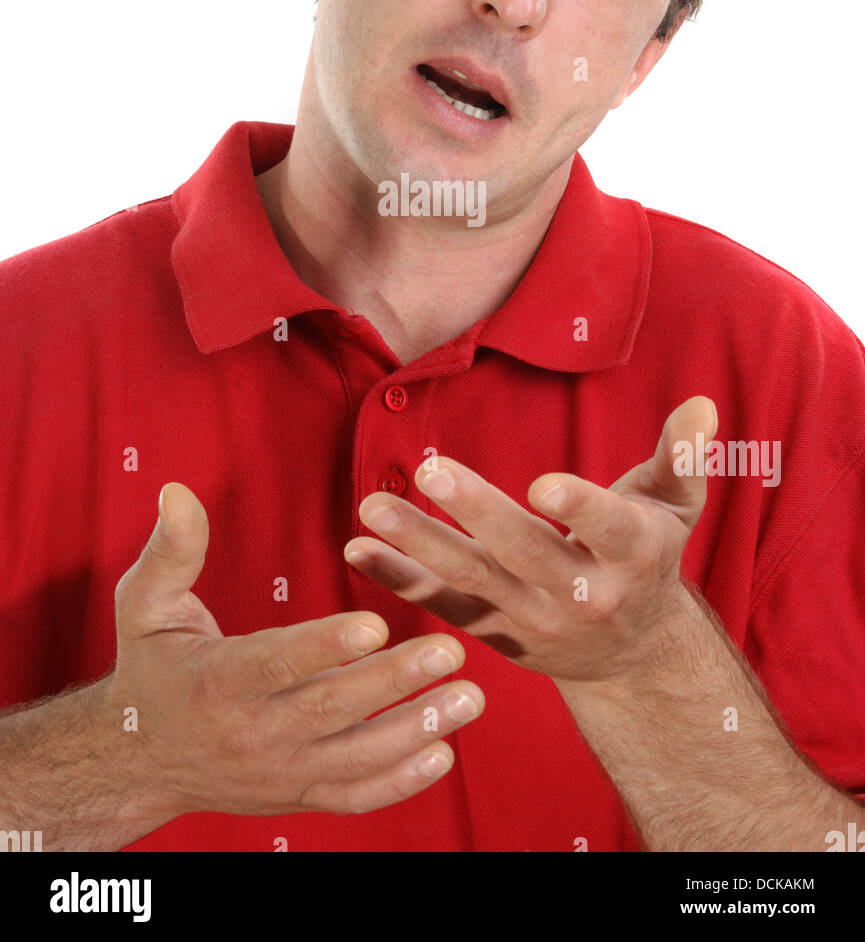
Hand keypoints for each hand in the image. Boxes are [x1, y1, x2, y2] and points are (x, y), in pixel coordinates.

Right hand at [107, 483, 483, 823]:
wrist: (137, 761)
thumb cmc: (150, 669)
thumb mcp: (143, 605)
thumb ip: (171, 551)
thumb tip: (178, 493)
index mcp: (218, 681)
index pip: (278, 663)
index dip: (325, 646)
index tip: (376, 623)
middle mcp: (251, 733)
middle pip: (332, 710)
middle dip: (395, 682)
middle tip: (451, 651)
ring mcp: (279, 771)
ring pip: (356, 758)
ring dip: (418, 730)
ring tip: (470, 698)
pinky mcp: (297, 794)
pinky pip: (355, 796)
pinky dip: (401, 782)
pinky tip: (446, 752)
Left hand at [345, 396, 715, 685]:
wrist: (632, 655)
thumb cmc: (649, 557)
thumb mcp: (676, 508)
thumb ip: (683, 456)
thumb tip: (700, 405)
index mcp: (631, 553)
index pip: (607, 528)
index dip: (578, 508)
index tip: (543, 485)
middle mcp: (581, 593)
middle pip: (523, 551)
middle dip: (476, 511)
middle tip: (431, 468)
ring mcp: (532, 619)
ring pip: (470, 580)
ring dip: (417, 542)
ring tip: (372, 506)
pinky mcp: (494, 632)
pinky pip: (440, 606)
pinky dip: (397, 581)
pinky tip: (356, 551)